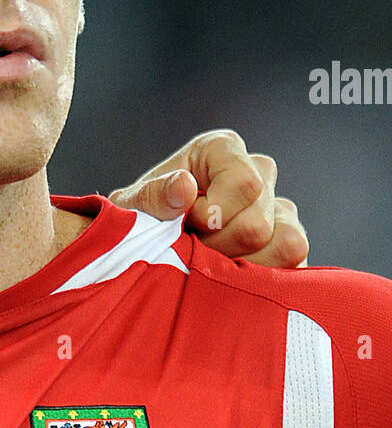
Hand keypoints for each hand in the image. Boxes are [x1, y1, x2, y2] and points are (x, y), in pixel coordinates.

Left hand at [108, 129, 308, 266]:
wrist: (146, 250)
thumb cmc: (140, 221)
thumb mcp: (132, 208)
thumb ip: (153, 196)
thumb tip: (184, 187)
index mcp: (221, 150)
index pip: (244, 182)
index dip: (215, 213)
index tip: (188, 223)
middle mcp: (257, 172)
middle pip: (258, 222)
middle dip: (218, 246)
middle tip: (191, 247)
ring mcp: (277, 207)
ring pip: (287, 244)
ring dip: (242, 265)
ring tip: (210, 260)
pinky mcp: (287, 242)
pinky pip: (295, 265)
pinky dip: (260, 278)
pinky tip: (229, 273)